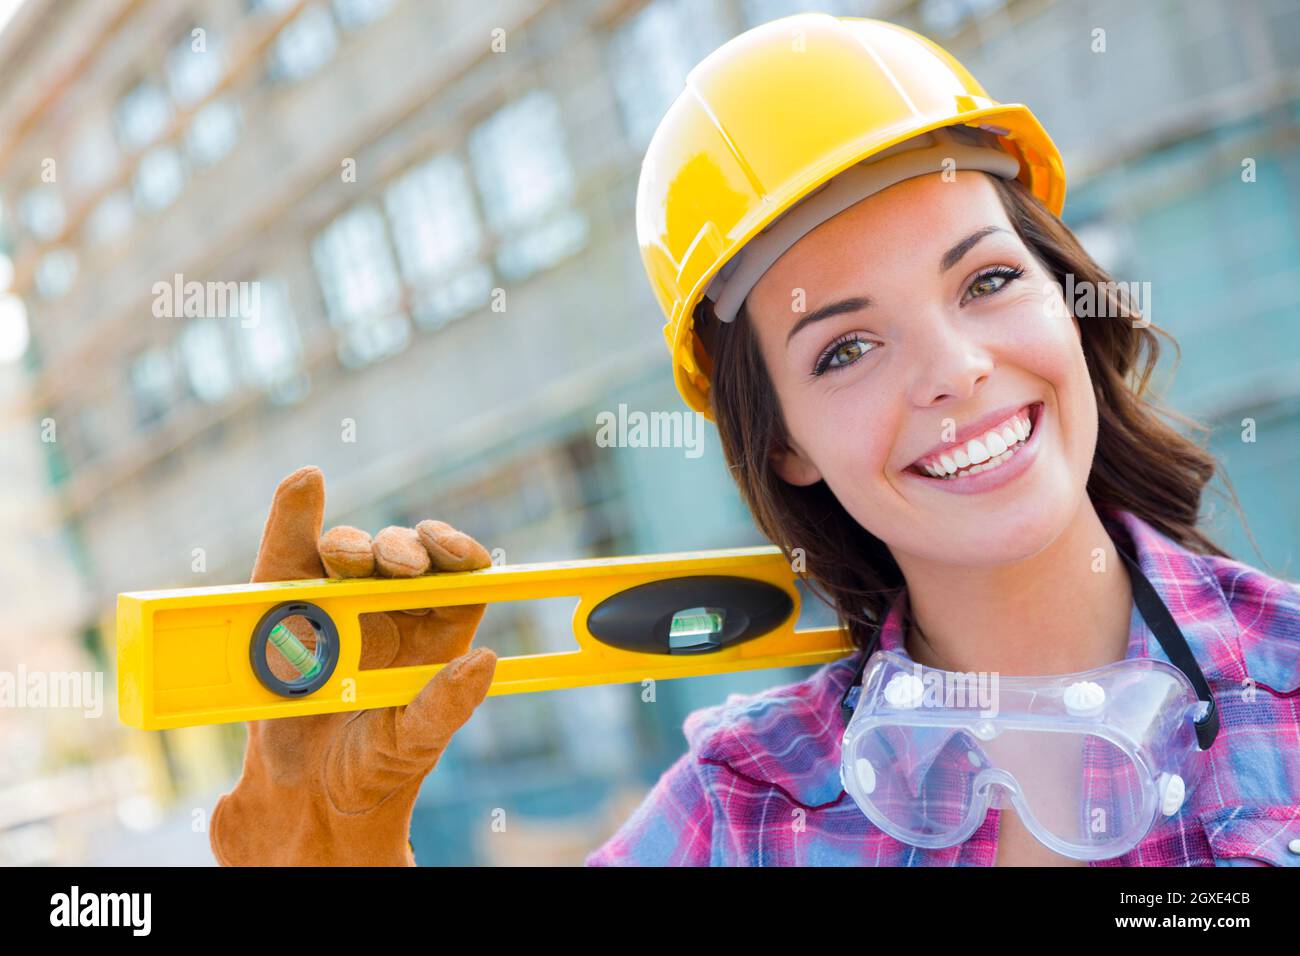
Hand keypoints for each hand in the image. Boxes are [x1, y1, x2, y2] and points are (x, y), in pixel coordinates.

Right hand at [209, 465, 495, 865]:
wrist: (300, 801)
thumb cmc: (373, 772)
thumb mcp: (415, 744)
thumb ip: (447, 706)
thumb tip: (485, 660)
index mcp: (437, 632)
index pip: (460, 576)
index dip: (462, 553)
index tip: (461, 554)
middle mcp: (391, 610)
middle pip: (405, 556)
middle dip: (405, 549)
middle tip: (400, 565)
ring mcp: (336, 603)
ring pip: (350, 552)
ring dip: (352, 543)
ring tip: (347, 559)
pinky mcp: (282, 605)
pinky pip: (288, 554)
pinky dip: (293, 516)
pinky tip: (303, 488)